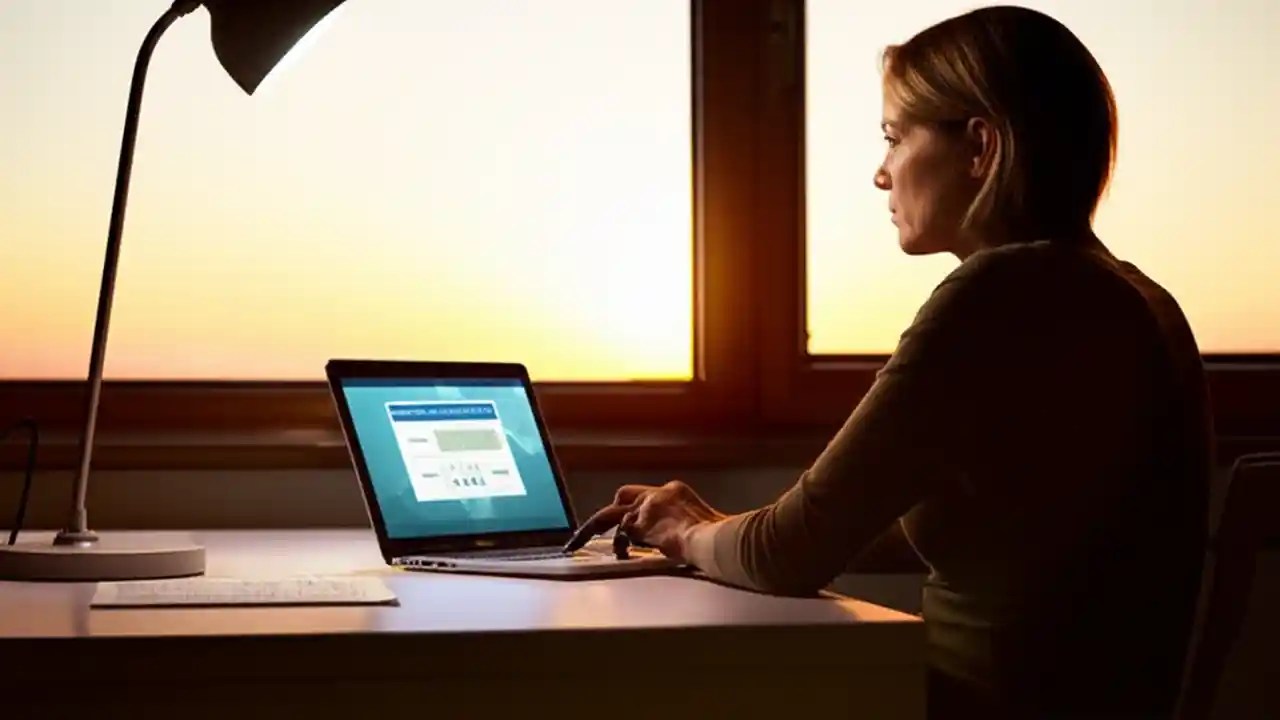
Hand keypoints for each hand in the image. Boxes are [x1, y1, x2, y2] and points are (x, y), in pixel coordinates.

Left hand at [571, 481, 725, 560]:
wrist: (715, 539)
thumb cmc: (720, 538)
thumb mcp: (705, 524)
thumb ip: (686, 526)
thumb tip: (686, 540)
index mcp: (677, 492)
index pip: (649, 497)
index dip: (637, 510)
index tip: (632, 522)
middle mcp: (659, 493)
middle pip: (624, 495)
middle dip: (610, 512)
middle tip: (591, 528)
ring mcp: (647, 508)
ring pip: (611, 514)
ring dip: (594, 529)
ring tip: (577, 543)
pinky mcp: (639, 524)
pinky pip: (621, 536)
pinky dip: (617, 547)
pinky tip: (619, 555)